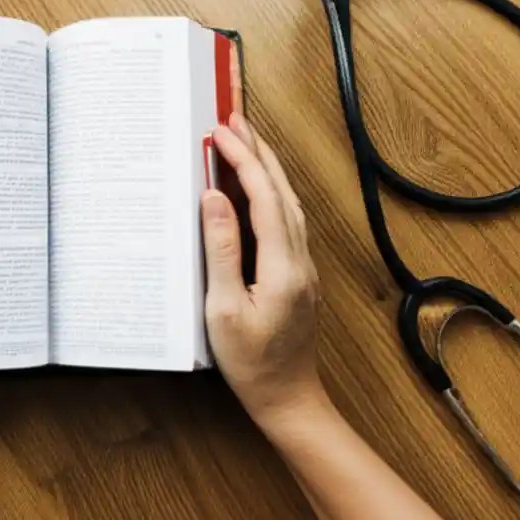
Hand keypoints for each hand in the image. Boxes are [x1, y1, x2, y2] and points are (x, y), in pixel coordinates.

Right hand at [201, 113, 325, 430]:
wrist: (288, 399)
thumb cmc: (251, 363)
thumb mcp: (222, 309)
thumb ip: (221, 250)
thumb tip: (215, 198)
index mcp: (282, 266)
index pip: (264, 196)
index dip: (244, 159)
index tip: (222, 132)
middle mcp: (300, 260)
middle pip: (283, 191)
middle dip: (259, 151)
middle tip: (235, 119)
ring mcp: (304, 267)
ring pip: (289, 203)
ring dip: (268, 169)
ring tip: (245, 142)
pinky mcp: (300, 275)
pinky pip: (288, 221)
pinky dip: (272, 193)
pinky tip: (257, 189)